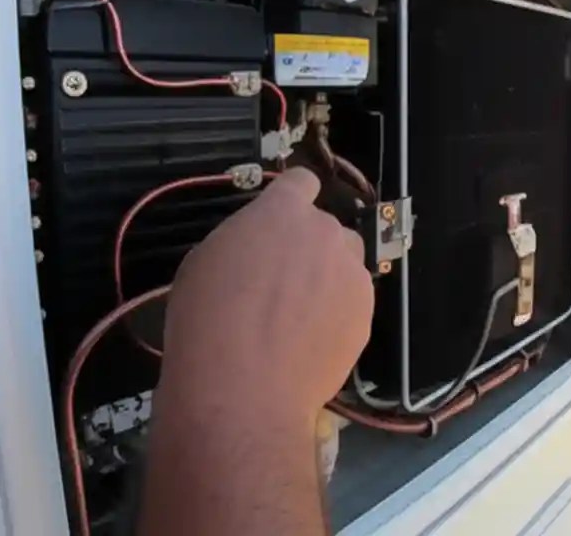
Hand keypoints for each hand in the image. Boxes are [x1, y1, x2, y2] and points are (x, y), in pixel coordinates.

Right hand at [158, 167, 374, 426]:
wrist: (242, 388)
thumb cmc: (206, 320)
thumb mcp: (204, 262)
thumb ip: (242, 242)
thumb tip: (256, 252)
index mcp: (282, 211)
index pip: (301, 181)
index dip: (291, 199)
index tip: (279, 222)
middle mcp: (325, 233)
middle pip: (326, 228)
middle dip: (308, 247)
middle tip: (282, 282)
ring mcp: (352, 274)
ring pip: (346, 264)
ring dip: (328, 277)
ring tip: (300, 315)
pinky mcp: (366, 314)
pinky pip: (353, 302)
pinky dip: (337, 314)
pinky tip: (310, 341)